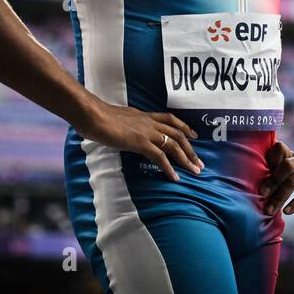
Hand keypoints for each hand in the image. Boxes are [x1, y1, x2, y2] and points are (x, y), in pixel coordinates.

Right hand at [80, 101, 203, 181]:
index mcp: (144, 115)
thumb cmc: (98, 116)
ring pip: (174, 145)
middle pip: (178, 134)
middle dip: (191, 149)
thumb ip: (125, 124)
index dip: (184, 127)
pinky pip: (160, 157)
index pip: (170, 119)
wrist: (93, 115)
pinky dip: (169, 168)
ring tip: (195, 171)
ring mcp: (146, 132)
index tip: (194, 136)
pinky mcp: (141, 143)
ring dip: (186, 159)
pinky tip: (175, 177)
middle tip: (199, 162)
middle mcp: (149, 122)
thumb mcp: (117, 118)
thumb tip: (124, 130)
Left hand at [258, 141, 293, 215]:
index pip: (280, 149)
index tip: (257, 171)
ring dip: (280, 196)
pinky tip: (287, 211)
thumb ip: (279, 168)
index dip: (270, 157)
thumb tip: (259, 185)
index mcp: (293, 155)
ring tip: (269, 210)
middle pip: (286, 166)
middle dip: (272, 180)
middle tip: (261, 194)